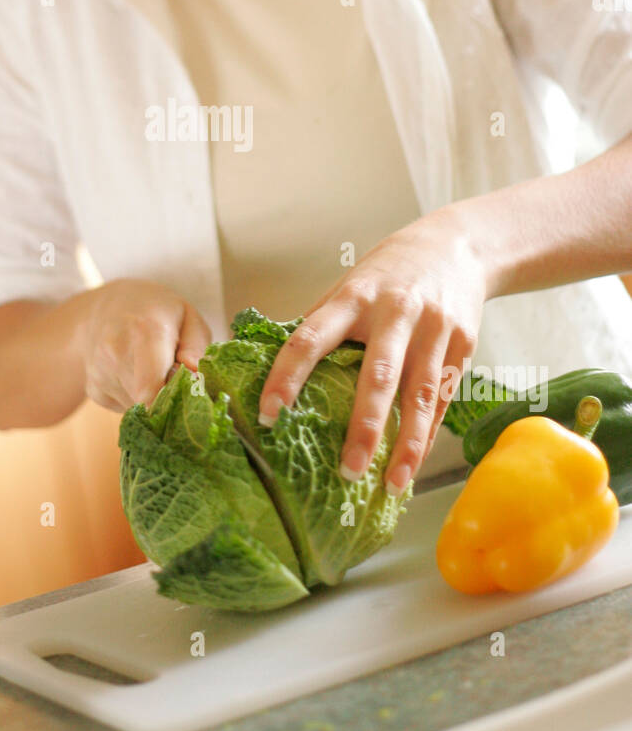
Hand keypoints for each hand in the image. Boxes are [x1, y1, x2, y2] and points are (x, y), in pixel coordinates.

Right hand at [80, 277, 211, 413]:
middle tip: (175, 376)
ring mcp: (99, 373)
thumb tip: (196, 379)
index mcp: (144, 331)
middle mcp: (114, 353)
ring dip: (152, 399)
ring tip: (152, 369)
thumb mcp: (188, 316)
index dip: (171, 402)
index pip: (151, 387)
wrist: (106, 306)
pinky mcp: (94, 389)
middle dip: (168, 398)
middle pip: (149, 401)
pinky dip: (136, 398)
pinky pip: (124, 408)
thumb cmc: (156, 311)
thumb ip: (196, 348)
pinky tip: (135, 374)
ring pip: (138, 408)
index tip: (186, 395)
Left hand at [255, 210, 486, 493]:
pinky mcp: (462, 346)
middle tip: (345, 470)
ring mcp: (432, 331)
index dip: (287, 375)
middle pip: (378, 375)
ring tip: (389, 484)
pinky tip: (413, 465)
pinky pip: (443, 399)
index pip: (312, 337)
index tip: (269, 413)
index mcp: (354, 297)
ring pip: (420, 395)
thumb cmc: (390, 272)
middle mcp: (395, 313)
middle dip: (362, 426)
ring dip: (406, 444)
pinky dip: (428, 435)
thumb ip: (319, 321)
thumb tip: (269, 360)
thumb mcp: (350, 284)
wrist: (459, 246)